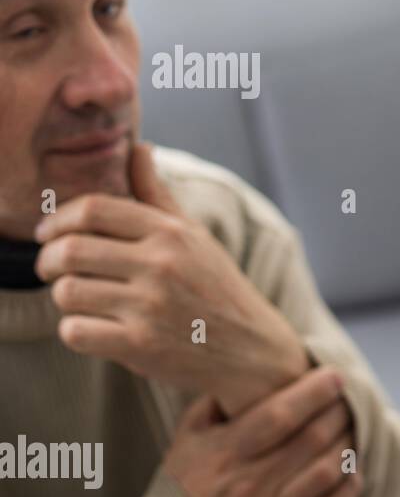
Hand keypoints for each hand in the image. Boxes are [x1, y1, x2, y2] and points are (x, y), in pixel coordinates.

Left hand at [35, 142, 308, 414]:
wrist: (252, 350)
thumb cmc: (217, 288)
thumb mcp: (194, 236)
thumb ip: (157, 195)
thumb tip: (138, 147)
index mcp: (171, 233)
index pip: (93, 209)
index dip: (57, 220)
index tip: (48, 234)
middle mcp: (162, 265)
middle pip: (70, 249)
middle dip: (48, 260)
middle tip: (52, 269)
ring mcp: (151, 306)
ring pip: (67, 292)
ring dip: (65, 298)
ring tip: (81, 299)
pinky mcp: (142, 346)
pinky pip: (75, 331)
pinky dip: (76, 330)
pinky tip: (95, 327)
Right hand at [163, 367, 362, 496]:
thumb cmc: (184, 485)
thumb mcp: (188, 437)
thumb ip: (216, 403)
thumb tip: (251, 370)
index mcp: (226, 452)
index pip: (279, 415)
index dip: (313, 393)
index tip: (334, 376)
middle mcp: (249, 483)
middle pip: (311, 440)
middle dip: (338, 414)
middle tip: (350, 399)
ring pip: (324, 474)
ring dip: (347, 447)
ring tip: (353, 431)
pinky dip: (348, 490)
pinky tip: (353, 471)